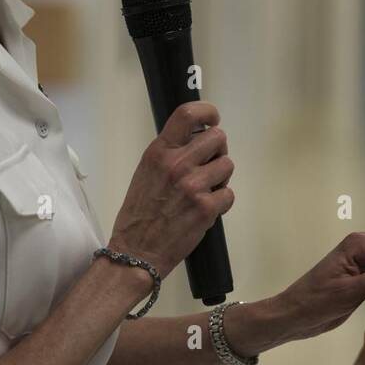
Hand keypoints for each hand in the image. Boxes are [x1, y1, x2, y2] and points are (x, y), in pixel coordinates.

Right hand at [108, 101, 233, 278]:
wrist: (136, 252)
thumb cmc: (140, 213)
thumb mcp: (147, 172)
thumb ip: (170, 153)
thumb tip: (197, 139)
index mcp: (159, 152)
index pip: (188, 113)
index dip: (208, 112)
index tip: (213, 119)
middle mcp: (177, 164)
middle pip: (218, 137)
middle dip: (217, 151)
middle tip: (208, 166)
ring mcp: (193, 186)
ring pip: (227, 165)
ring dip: (220, 178)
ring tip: (204, 191)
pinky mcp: (206, 208)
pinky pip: (229, 194)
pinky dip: (221, 202)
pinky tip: (205, 209)